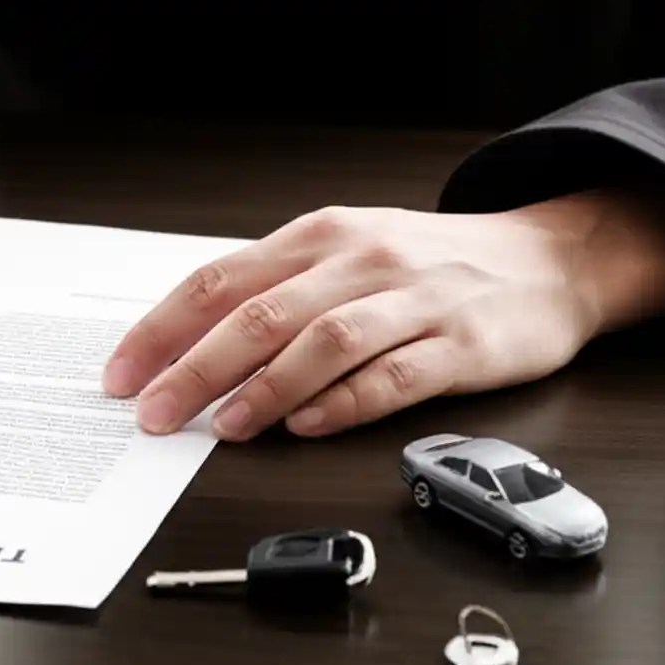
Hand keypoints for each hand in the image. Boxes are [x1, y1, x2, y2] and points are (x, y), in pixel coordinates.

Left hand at [103, 191, 664, 438]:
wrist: (544, 258)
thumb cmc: (424, 263)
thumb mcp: (342, 254)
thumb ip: (273, 292)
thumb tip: (186, 345)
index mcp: (317, 237)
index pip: (218, 281)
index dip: (162, 330)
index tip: (121, 373)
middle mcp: (358, 261)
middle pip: (260, 315)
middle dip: (195, 369)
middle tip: (154, 413)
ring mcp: (411, 300)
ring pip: (323, 343)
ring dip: (265, 388)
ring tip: (225, 426)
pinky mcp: (459, 344)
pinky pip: (393, 376)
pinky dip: (345, 403)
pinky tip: (307, 425)